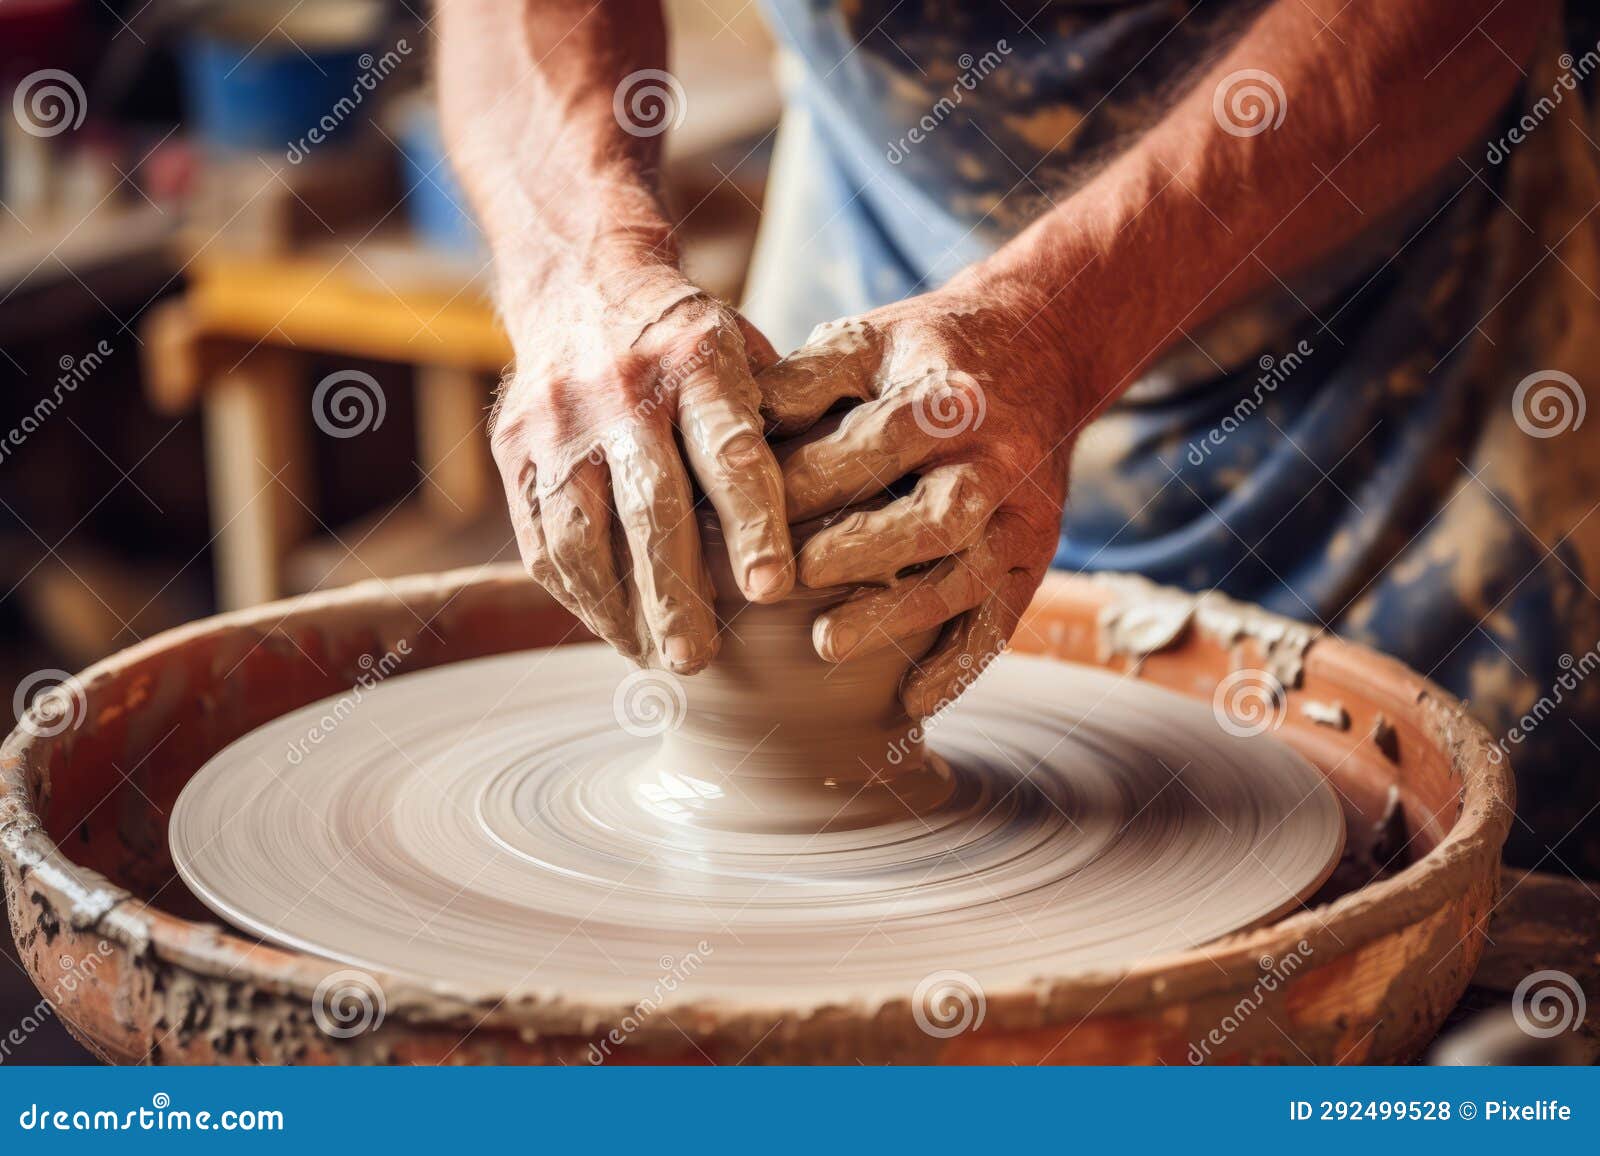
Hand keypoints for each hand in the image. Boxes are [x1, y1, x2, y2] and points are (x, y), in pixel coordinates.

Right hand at [492, 260, 794, 673]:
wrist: (581, 280)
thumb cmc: (690, 343)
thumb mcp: (746, 355)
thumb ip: (782, 425)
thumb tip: (842, 516)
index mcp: (698, 360)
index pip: (731, 453)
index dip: (753, 526)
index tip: (773, 591)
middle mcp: (622, 388)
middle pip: (652, 506)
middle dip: (676, 593)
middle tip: (698, 662)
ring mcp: (558, 420)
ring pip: (583, 534)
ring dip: (619, 608)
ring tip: (656, 659)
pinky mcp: (515, 449)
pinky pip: (541, 538)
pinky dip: (577, 594)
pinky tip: (613, 627)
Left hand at [757, 282, 1090, 715]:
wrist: (1041, 352)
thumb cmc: (922, 355)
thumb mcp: (865, 342)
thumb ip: (802, 382)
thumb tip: (731, 428)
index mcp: (947, 397)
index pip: (877, 441)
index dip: (809, 480)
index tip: (742, 514)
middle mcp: (996, 459)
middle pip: (933, 517)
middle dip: (858, 551)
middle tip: (781, 583)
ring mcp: (1023, 515)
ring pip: (968, 576)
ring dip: (899, 617)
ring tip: (827, 644)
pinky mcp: (1036, 557)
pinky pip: (1002, 620)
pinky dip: (959, 666)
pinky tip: (910, 701)